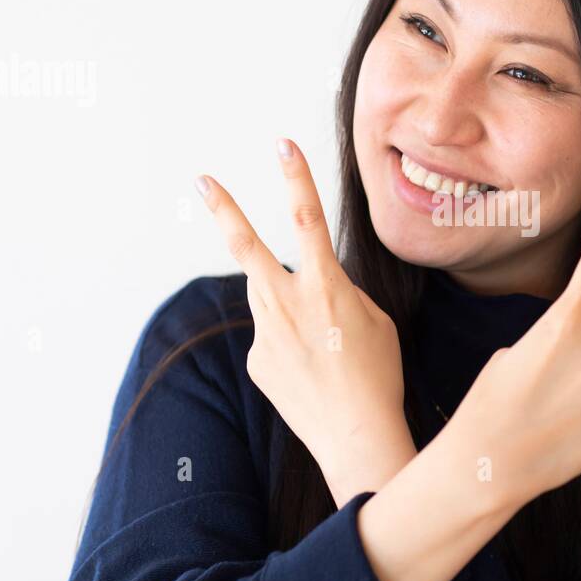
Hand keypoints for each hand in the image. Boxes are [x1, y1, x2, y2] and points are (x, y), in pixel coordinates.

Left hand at [195, 138, 414, 506]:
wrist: (357, 436)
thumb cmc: (377, 376)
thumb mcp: (375, 320)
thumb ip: (340, 292)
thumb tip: (317, 288)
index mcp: (326, 288)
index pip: (308, 219)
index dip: (296, 178)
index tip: (283, 144)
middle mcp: (287, 305)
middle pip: (247, 248)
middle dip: (225, 210)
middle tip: (203, 180)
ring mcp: (265, 335)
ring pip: (266, 297)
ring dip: (286, 303)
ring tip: (323, 344)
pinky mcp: (257, 362)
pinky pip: (272, 338)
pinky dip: (292, 348)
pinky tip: (314, 376)